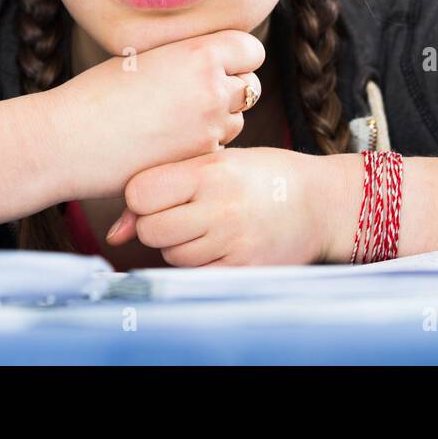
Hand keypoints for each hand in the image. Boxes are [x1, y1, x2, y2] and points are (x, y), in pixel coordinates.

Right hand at [46, 29, 264, 198]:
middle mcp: (211, 88)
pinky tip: (166, 145)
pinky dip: (199, 148)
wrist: (66, 139)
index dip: (238, 57)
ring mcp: (208, 127)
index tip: (220, 64)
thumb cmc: (96, 94)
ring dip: (218, 121)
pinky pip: (216, 149)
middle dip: (231, 90)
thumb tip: (213, 59)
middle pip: (250, 86)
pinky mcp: (198, 159)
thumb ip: (185, 58)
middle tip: (197, 96)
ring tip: (175, 121)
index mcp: (198, 53)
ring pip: (236, 121)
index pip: (252, 49)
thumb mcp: (144, 58)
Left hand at [105, 147, 334, 265]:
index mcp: (212, 172)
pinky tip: (220, 244)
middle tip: (183, 211)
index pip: (140, 192)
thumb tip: (115, 233)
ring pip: (171, 255)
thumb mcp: (219, 163)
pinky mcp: (243, 270)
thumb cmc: (264, 176)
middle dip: (157, 224)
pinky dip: (199, 264)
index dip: (143, 196)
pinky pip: (195, 275)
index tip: (160, 192)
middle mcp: (221, 208)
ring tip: (207, 224)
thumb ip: (166, 185)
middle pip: (151, 229)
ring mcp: (233, 243)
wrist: (322, 203)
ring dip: (179, 245)